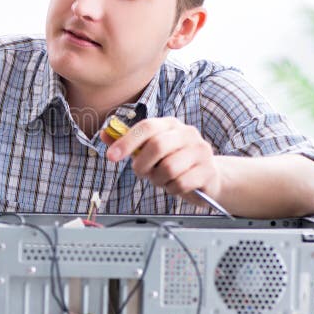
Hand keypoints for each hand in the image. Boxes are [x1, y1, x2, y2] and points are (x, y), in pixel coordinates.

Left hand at [101, 117, 220, 205]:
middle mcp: (187, 133)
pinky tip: (175, 186)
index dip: (127, 141)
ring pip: (168, 168)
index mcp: (170, 124)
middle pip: (157, 146)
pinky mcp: (208, 171)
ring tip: (161, 180)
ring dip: (158, 180)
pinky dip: (172, 189)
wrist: (207, 177)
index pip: (146, 127)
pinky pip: (181, 183)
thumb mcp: (149, 152)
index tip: (112, 156)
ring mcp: (200, 151)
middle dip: (142, 165)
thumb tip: (104, 133)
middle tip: (141, 173)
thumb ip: (128, 142)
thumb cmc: (173, 162)